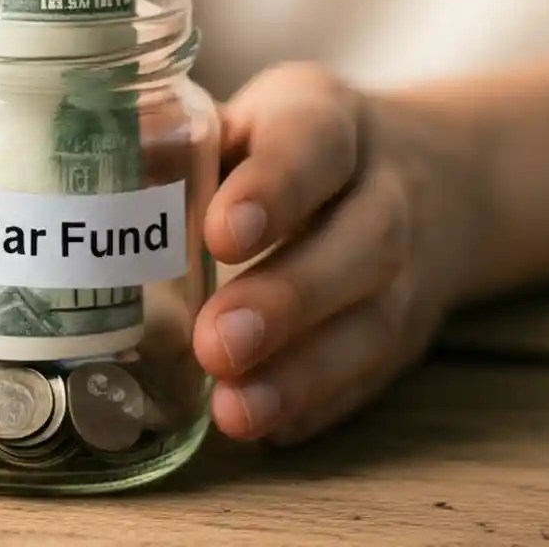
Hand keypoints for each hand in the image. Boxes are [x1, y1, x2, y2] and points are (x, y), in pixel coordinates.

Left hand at [194, 63, 486, 444]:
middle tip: (216, 344)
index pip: (312, 144)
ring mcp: (409, 270)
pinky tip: (269, 431)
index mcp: (329, 121)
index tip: (219, 236)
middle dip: (288, 300)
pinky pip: (373, 375)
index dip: (272, 191)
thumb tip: (117, 155)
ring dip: (302, 374)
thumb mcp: (252, 118)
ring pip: (373, 324)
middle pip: (360, 246)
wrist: (432, 176)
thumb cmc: (295, 147)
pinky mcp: (409, 333)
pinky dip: (320, 406)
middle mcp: (385, 193)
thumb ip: (185, 140)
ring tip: (234, 412)